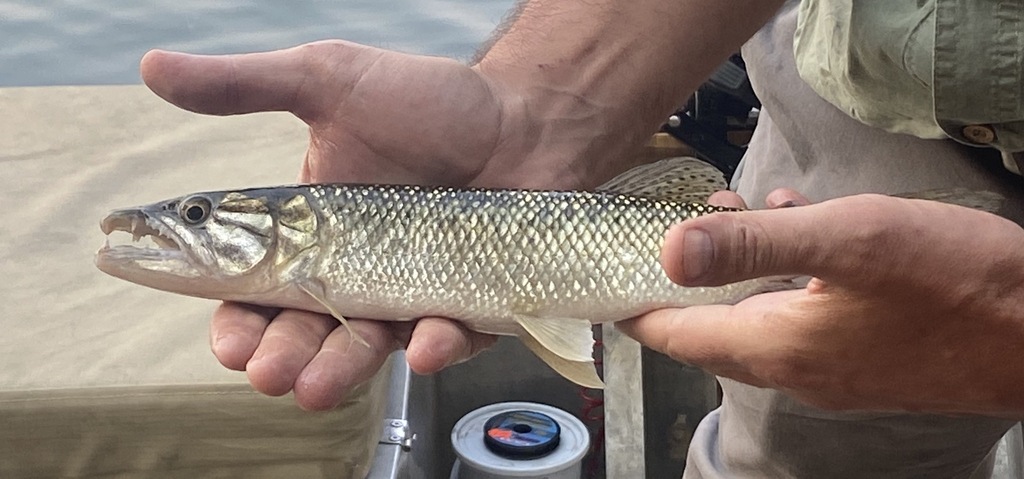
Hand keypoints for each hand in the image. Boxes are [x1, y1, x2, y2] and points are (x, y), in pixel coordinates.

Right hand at [140, 42, 548, 409]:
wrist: (527, 117)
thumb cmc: (431, 101)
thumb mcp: (329, 82)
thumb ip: (245, 86)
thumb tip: (152, 69)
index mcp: (312, 228)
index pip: (257, 285)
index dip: (237, 317)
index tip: (224, 338)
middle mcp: (357, 267)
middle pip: (305, 329)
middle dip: (280, 355)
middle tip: (265, 370)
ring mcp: (413, 290)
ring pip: (367, 346)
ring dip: (340, 368)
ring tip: (315, 385)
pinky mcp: (468, 304)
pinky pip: (449, 336)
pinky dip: (437, 344)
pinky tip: (426, 341)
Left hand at [620, 189, 1023, 414]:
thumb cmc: (951, 283)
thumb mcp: (849, 240)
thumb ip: (755, 243)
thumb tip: (668, 252)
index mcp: (774, 346)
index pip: (676, 336)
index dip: (635, 309)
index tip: (602, 283)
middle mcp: (794, 370)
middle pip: (712, 331)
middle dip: (686, 282)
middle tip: (672, 231)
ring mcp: (833, 371)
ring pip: (759, 320)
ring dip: (739, 272)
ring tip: (734, 215)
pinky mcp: (866, 360)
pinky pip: (804, 320)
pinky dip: (787, 279)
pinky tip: (802, 229)